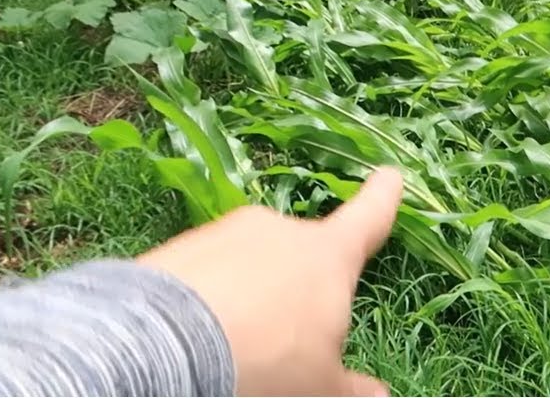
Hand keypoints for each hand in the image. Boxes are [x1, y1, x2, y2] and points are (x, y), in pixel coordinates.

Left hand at [135, 167, 404, 395]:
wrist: (159, 347)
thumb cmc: (265, 363)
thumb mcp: (320, 388)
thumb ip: (352, 388)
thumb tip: (379, 396)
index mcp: (327, 257)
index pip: (367, 220)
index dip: (382, 199)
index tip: (390, 174)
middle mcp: (277, 232)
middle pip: (298, 253)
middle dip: (296, 285)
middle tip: (286, 336)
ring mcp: (222, 235)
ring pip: (247, 265)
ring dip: (246, 296)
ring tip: (233, 348)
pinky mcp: (172, 250)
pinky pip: (201, 275)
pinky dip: (204, 301)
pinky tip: (193, 338)